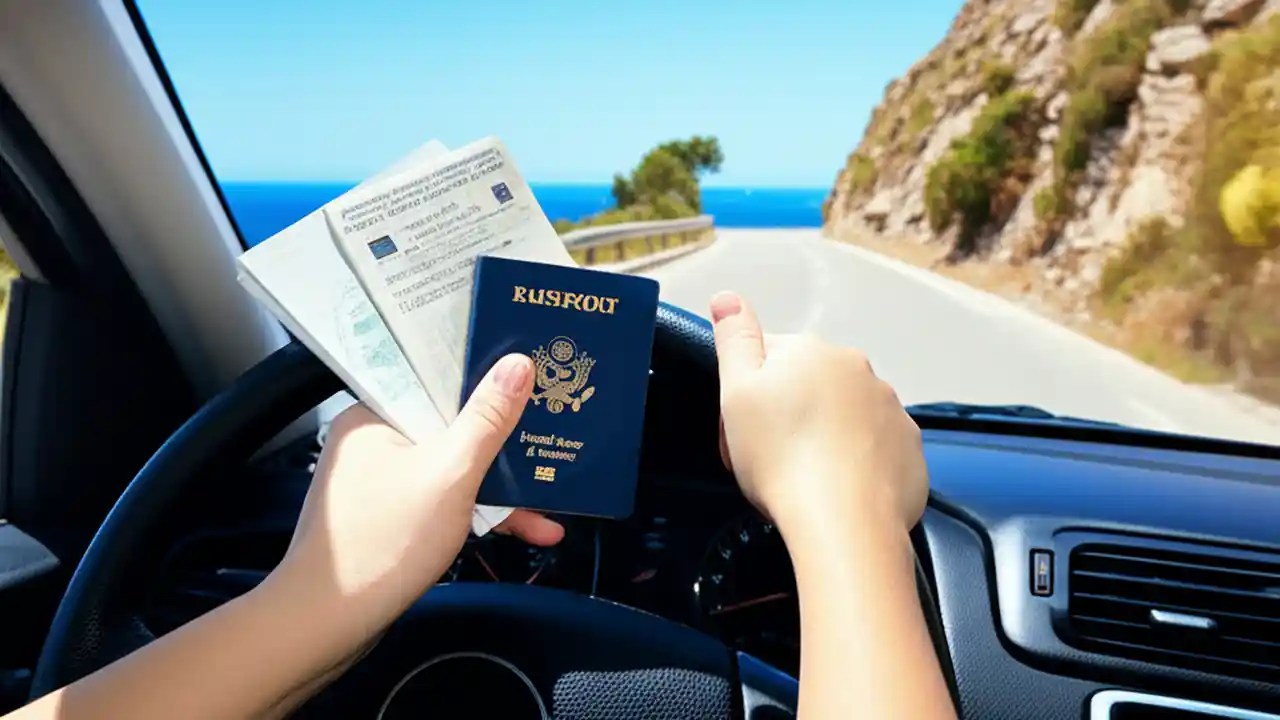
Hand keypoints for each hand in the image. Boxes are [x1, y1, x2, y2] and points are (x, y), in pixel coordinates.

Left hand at [275, 354, 563, 632]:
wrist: (327, 623)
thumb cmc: (381, 544)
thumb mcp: (450, 474)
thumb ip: (487, 419)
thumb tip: (517, 363)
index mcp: (375, 414)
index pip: (438, 378)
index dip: (488, 377)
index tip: (533, 376)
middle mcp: (374, 440)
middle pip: (452, 424)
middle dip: (505, 440)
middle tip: (552, 433)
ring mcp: (382, 480)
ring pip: (454, 466)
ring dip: (501, 485)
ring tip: (552, 495)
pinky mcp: (392, 515)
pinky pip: (445, 498)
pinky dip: (481, 512)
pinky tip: (528, 528)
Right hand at [710, 291, 927, 534]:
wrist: (844, 523)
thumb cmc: (783, 460)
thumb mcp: (736, 392)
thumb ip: (733, 338)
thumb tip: (728, 297)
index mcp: (812, 352)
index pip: (766, 360)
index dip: (745, 395)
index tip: (740, 429)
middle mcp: (858, 371)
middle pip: (807, 387)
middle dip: (787, 415)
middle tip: (766, 458)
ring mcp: (890, 409)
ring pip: (842, 418)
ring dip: (822, 438)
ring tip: (802, 478)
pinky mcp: (908, 449)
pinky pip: (873, 450)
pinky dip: (855, 465)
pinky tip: (834, 488)